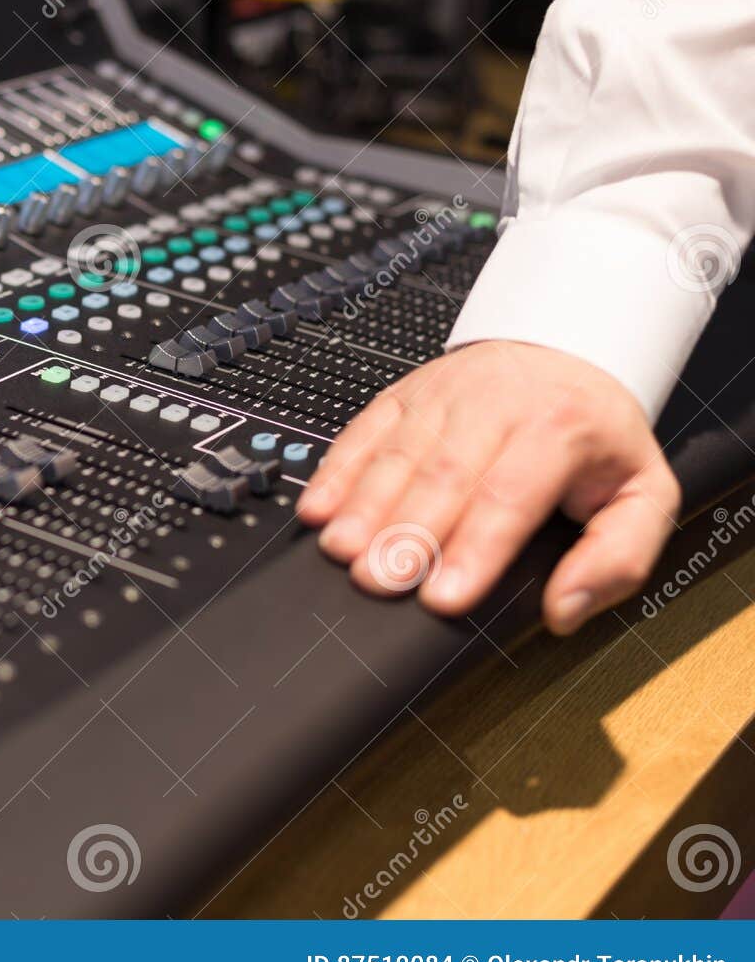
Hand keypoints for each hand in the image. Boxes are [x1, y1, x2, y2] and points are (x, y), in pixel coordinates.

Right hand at [295, 341, 680, 632]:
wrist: (563, 352)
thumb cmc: (597, 437)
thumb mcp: (644, 493)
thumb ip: (619, 557)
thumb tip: (564, 609)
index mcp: (560, 429)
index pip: (509, 497)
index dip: (473, 549)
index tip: (443, 597)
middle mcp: (495, 406)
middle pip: (443, 475)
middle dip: (405, 533)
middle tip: (378, 580)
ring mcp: (442, 397)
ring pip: (398, 454)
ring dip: (363, 506)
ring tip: (341, 550)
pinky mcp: (403, 395)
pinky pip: (364, 431)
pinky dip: (336, 471)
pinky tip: (318, 508)